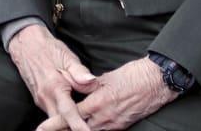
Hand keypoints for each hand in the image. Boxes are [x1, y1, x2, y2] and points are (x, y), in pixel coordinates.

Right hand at [7, 23, 97, 130]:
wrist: (26, 44)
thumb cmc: (48, 48)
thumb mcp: (66, 56)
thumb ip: (79, 71)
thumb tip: (92, 82)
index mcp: (54, 86)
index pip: (68, 112)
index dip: (78, 125)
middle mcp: (45, 98)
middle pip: (60, 122)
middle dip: (73, 128)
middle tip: (89, 130)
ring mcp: (41, 101)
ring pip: (55, 119)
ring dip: (67, 125)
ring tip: (82, 126)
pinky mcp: (40, 101)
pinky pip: (52, 114)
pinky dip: (62, 119)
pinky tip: (72, 118)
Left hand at [36, 56, 177, 130]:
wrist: (158, 82)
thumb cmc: (134, 75)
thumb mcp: (108, 76)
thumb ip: (88, 82)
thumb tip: (73, 82)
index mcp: (98, 103)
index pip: (71, 116)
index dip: (56, 123)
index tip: (42, 128)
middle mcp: (105, 118)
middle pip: (78, 129)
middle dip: (63, 130)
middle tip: (47, 130)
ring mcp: (114, 124)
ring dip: (77, 129)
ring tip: (64, 128)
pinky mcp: (122, 126)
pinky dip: (91, 129)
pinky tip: (86, 125)